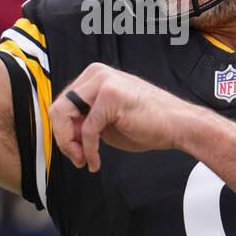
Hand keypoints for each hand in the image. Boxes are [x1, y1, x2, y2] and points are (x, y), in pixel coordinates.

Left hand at [50, 63, 200, 171]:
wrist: (178, 125)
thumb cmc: (147, 124)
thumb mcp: (106, 121)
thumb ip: (84, 121)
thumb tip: (63, 133)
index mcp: (95, 76)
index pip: (63, 102)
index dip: (63, 131)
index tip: (75, 150)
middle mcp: (96, 73)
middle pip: (58, 108)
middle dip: (63, 138)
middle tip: (76, 158)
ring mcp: (103, 81)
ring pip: (64, 115)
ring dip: (70, 143)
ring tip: (83, 159)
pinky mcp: (110, 95)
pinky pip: (87, 129)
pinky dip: (88, 150)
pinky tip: (95, 161)